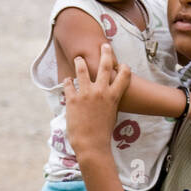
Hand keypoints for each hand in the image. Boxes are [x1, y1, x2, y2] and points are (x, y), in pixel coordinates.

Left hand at [63, 43, 131, 158]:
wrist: (91, 145)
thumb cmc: (103, 134)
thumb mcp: (112, 115)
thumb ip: (110, 102)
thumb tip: (108, 97)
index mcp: (113, 96)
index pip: (123, 76)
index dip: (124, 68)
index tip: (122, 64)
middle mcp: (100, 92)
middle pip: (105, 65)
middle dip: (106, 53)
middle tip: (104, 45)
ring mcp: (86, 94)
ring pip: (82, 70)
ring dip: (80, 62)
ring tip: (79, 58)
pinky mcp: (72, 99)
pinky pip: (69, 85)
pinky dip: (68, 81)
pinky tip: (67, 80)